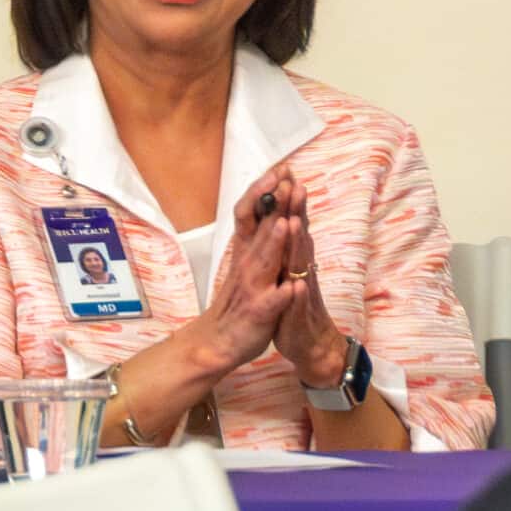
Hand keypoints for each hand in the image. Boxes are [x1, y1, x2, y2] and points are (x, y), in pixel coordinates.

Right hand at [189, 169, 303, 376]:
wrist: (219, 342)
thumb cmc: (240, 301)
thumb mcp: (251, 264)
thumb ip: (262, 238)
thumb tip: (274, 207)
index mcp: (247, 252)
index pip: (253, 214)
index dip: (264, 191)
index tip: (280, 168)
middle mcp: (247, 265)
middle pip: (260, 229)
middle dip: (273, 205)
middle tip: (286, 179)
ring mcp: (252, 288)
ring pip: (264, 262)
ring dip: (274, 243)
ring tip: (286, 223)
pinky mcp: (258, 314)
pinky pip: (270, 304)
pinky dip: (280, 296)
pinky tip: (291, 289)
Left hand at [268, 174, 350, 390]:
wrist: (311, 344)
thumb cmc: (297, 306)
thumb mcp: (289, 271)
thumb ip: (291, 245)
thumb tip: (289, 215)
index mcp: (295, 259)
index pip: (292, 224)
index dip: (289, 200)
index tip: (285, 172)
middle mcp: (302, 271)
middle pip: (300, 237)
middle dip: (297, 212)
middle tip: (295, 184)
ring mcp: (303, 293)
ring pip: (301, 267)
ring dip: (299, 247)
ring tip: (294, 224)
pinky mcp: (299, 317)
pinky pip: (299, 305)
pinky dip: (298, 294)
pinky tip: (298, 285)